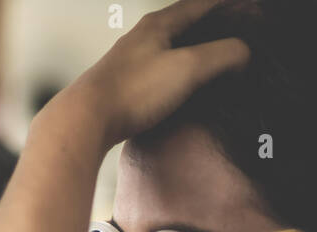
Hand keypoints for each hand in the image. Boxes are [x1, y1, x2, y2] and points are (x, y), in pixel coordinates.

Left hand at [58, 0, 248, 148]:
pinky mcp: (121, 88)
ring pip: (168, 48)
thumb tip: (244, 52)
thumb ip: (224, 54)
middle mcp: (140, 38)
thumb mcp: (189, 67)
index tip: (248, 7)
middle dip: (211, 24)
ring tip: (214, 58)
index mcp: (158, 24)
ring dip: (193, 49)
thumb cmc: (133, 92)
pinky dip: (177, 72)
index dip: (228, 4)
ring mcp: (128, 63)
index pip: (201, 3)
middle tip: (237, 30)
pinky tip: (181, 88)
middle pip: (184, 23)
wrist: (82, 122)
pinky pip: (157, 72)